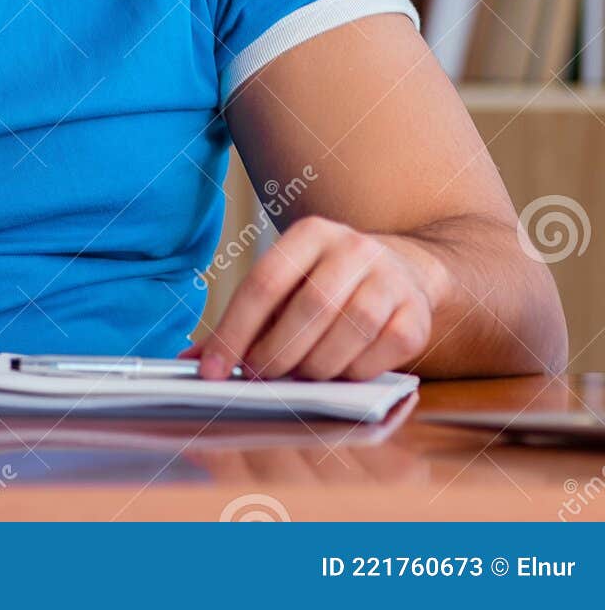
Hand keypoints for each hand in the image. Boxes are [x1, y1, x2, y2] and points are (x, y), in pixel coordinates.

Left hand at [185, 215, 446, 381]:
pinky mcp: (417, 315)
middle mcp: (353, 248)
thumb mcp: (286, 285)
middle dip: (276, 352)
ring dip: (314, 366)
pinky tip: (338, 372)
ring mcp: (390, 280)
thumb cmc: (327, 283)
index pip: (264, 283)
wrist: (404, 271)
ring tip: (297, 375)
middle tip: (258, 376)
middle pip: (309, 308)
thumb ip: (243, 320)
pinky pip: (380, 354)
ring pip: (347, 332)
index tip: (213, 369)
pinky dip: (353, 372)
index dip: (234, 330)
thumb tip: (193, 359)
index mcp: (311, 233)